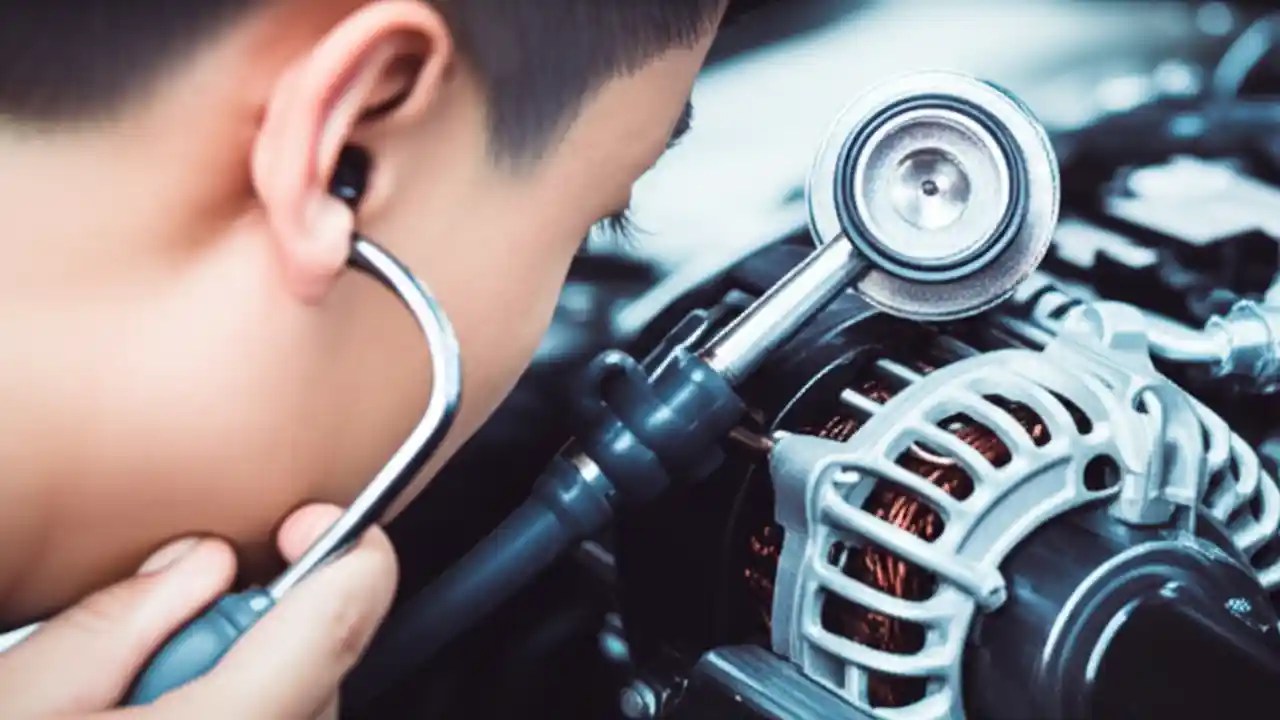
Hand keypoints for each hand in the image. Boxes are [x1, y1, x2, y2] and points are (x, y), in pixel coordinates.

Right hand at [0, 504, 397, 718]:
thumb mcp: (12, 706)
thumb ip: (112, 625)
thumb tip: (197, 567)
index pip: (333, 632)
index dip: (341, 561)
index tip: (311, 527)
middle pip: (318, 686)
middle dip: (263, 643)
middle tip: (165, 652)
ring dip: (247, 698)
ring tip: (136, 719)